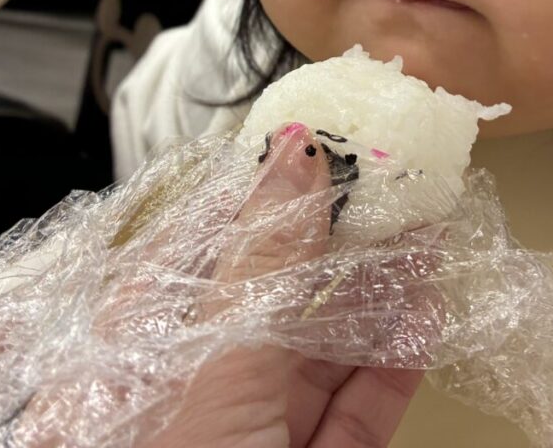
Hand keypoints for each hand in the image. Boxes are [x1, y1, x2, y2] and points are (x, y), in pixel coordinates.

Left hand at [8, 124, 421, 447]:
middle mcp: (187, 393)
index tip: (315, 136)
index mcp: (133, 353)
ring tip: (418, 216)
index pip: (200, 245)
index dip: (260, 186)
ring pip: (317, 348)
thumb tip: (289, 158)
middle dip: (331, 231)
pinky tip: (419, 306)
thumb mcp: (210, 363)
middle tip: (386, 168)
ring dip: (372, 284)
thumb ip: (257, 263)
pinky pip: (353, 410)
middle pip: (268, 293)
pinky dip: (390, 359)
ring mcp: (249, 440)